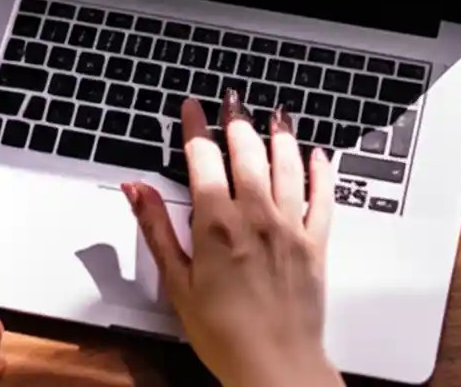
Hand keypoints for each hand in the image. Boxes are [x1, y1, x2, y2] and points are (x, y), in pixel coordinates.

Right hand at [124, 91, 341, 386]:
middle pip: (246, 153)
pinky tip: (317, 154)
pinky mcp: (315, 243)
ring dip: (279, 135)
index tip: (191, 108)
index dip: (195, 128)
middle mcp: (256, 217)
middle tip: (232, 101)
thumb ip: (157, 229)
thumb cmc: (222, 333)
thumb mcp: (176, 282)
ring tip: (274, 115)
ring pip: (286, 165)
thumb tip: (137, 189)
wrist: (274, 365)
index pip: (203, 160)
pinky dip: (321, 171)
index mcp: (217, 226)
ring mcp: (289, 227)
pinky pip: (323, 197)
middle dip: (236, 121)